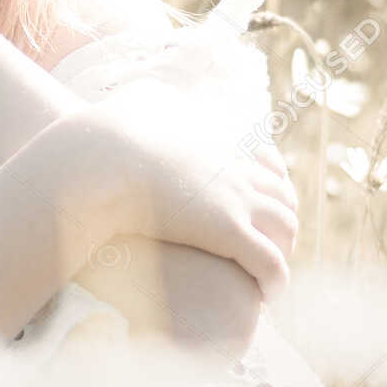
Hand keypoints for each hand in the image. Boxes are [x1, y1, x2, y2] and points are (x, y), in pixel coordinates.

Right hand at [74, 83, 300, 301]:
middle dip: (279, 226)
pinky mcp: (229, 230)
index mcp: (219, 142)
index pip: (267, 165)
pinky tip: (265, 297)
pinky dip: (275, 281)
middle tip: (263, 250)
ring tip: (265, 278)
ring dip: (281, 253)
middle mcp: (237, 168)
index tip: (258, 210)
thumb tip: (140, 89)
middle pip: (283, 198)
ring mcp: (237, 198)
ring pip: (286, 229)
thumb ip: (146, 93)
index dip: (268, 189)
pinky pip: (271, 264)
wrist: (101, 159)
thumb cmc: (108, 135)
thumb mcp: (136, 98)